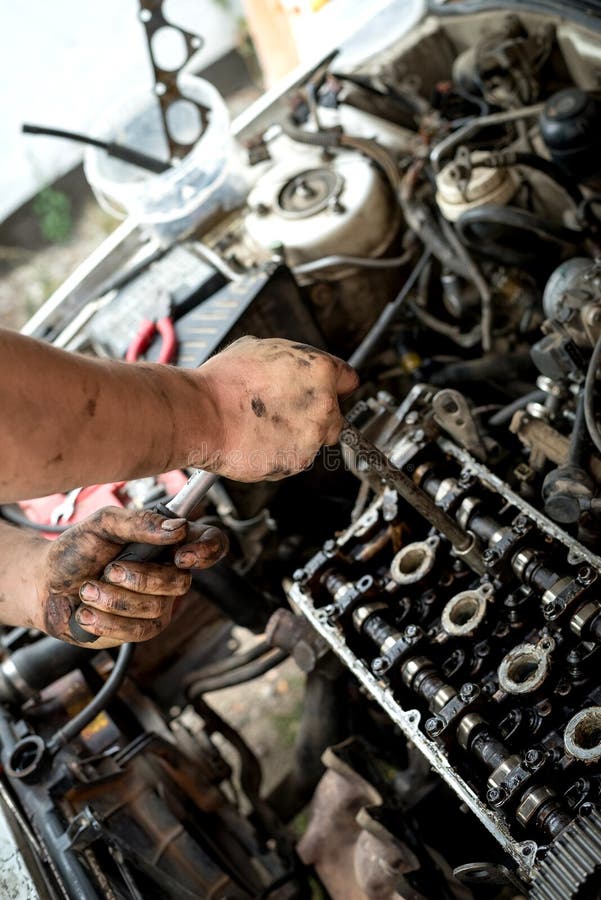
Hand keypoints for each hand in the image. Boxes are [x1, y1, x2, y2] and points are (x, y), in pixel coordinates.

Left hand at [31, 507, 226, 647]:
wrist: (45, 585)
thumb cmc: (76, 550)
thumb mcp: (103, 524)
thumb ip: (139, 521)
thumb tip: (177, 529)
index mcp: (168, 542)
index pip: (210, 543)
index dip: (206, 551)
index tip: (181, 555)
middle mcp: (169, 572)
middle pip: (181, 582)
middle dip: (139, 578)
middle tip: (109, 570)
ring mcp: (158, 604)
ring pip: (156, 609)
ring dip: (113, 599)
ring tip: (88, 590)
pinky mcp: (141, 629)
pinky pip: (138, 631)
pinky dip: (106, 620)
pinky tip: (86, 612)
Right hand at [195, 337, 358, 480]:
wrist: (200, 415)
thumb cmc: (223, 382)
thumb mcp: (261, 349)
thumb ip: (294, 361)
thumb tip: (298, 366)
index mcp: (320, 370)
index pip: (348, 380)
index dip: (334, 386)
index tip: (327, 392)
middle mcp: (324, 404)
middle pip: (337, 414)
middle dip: (317, 415)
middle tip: (288, 412)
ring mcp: (313, 436)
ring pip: (317, 439)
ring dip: (300, 436)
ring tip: (266, 427)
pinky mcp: (298, 461)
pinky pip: (297, 458)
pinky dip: (283, 453)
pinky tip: (261, 441)